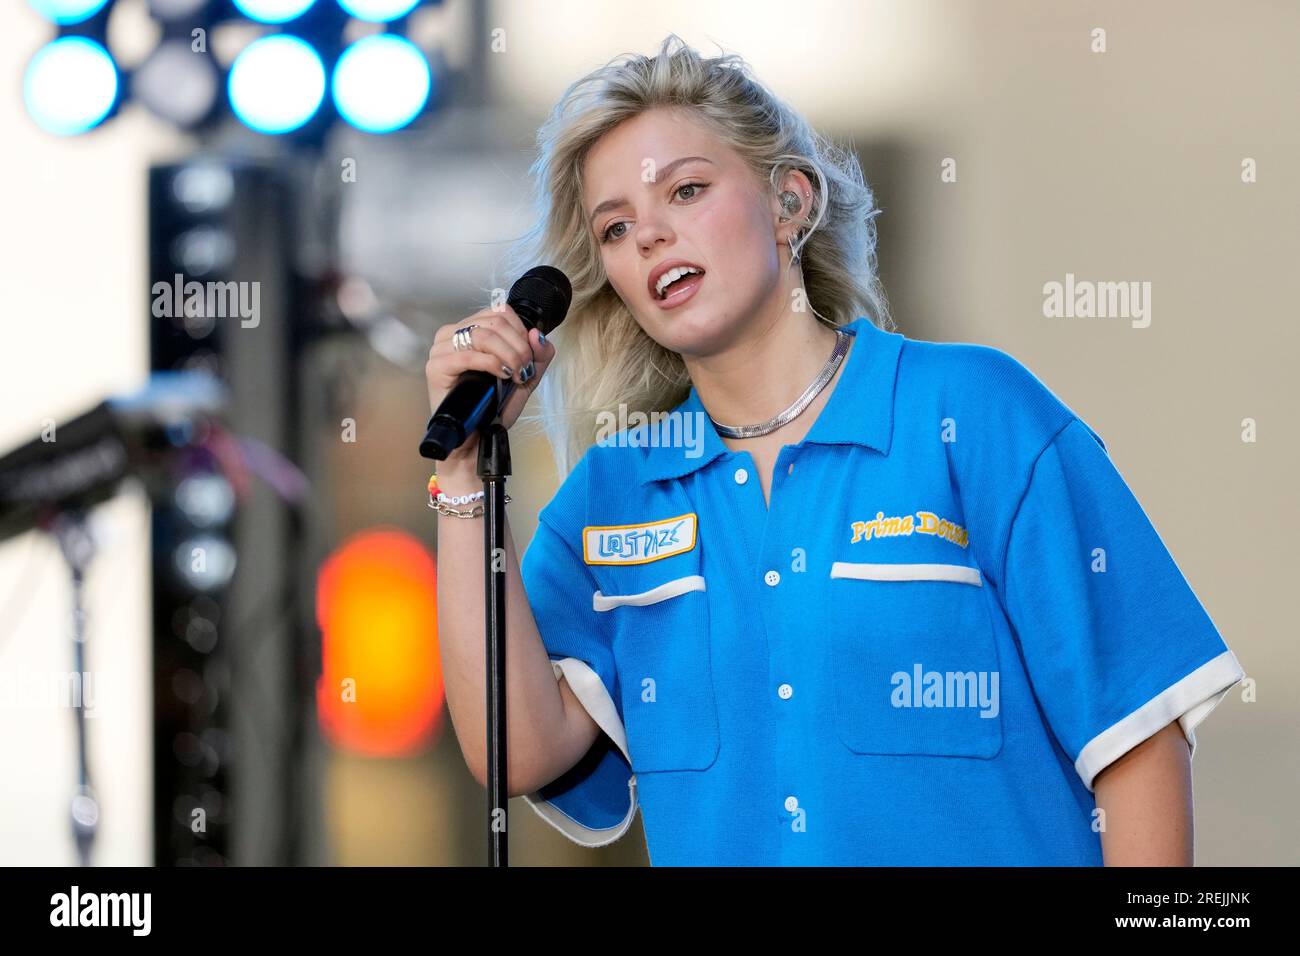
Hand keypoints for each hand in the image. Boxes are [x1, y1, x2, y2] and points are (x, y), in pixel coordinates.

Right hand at [424, 305, 557, 469]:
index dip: (521, 332)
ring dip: (508, 354)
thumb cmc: (494, 407)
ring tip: (515, 375)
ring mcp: (441, 348)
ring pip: (482, 334)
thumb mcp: (526, 376)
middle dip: (518, 346)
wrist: (477, 438)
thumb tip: (537, 333)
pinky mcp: (435, 367)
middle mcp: (453, 334)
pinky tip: (501, 376)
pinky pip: (467, 355)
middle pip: (494, 322)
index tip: (529, 357)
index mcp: (471, 329)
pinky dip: (491, 364)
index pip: (500, 311)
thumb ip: (538, 354)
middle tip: (524, 370)